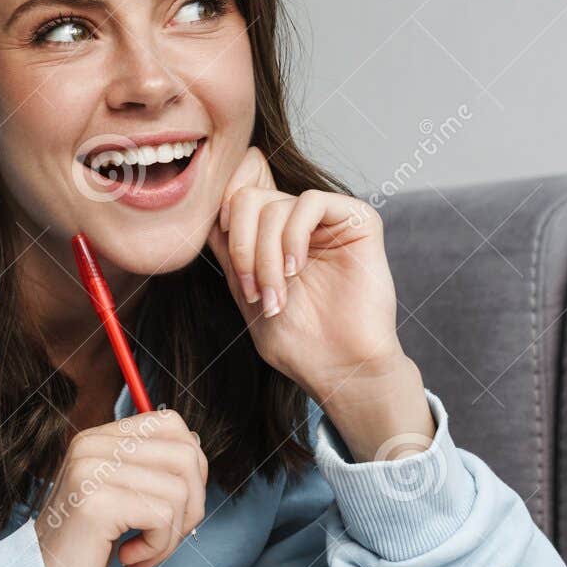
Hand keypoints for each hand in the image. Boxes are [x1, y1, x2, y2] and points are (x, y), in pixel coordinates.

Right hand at [34, 409, 207, 566]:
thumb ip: (151, 471)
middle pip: (185, 455)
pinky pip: (163, 517)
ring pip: (180, 490)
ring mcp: (91, 470)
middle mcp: (91, 445)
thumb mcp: (120, 498)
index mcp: (98, 438)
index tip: (172, 507)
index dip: (191, 470)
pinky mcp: (96, 503)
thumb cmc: (86, 548)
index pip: (171, 425)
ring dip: (171, 535)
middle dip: (191, 506)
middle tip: (163, 537)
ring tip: (141, 552)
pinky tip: (128, 558)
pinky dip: (157, 547)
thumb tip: (197, 458)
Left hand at [205, 146, 405, 402]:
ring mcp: (328, 220)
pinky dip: (293, 236)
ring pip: (275, 206)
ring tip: (276, 296)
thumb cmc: (297, 341)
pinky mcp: (358, 220)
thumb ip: (230, 253)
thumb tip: (208, 216)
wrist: (341, 367)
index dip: (224, 228)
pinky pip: (310, 202)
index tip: (234, 271)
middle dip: (242, 248)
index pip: (235, 202)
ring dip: (266, 256)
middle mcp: (298, 223)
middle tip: (252, 291)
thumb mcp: (245, 292)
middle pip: (249, 199)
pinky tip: (296, 270)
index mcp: (273, 237)